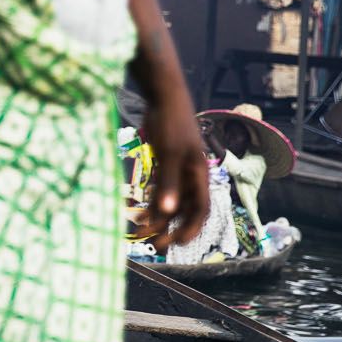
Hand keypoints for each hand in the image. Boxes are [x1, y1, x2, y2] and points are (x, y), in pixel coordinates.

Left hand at [138, 89, 209, 245]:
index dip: (191, 227)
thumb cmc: (171, 123)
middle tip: (155, 244)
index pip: (201, 208)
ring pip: (171, 201)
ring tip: (144, 233)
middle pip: (185, 209)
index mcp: (199, 174)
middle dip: (172, 228)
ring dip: (159, 218)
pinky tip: (140, 214)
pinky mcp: (165, 163)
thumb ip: (168, 183)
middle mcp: (191, 175)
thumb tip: (166, 213)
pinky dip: (152, 202)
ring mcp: (178, 170)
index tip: (177, 243)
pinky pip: (161, 189)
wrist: (163, 97)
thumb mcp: (169, 154)